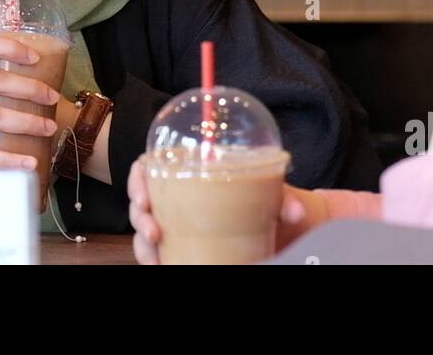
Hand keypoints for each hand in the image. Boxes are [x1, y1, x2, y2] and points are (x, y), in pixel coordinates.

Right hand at [126, 157, 328, 263]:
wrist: (270, 224)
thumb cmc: (260, 197)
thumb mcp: (269, 192)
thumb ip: (281, 199)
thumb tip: (295, 212)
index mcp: (187, 171)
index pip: (148, 166)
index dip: (137, 179)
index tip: (143, 196)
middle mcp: (174, 195)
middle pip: (141, 201)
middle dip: (140, 218)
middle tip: (154, 233)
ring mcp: (173, 221)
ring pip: (142, 231)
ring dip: (143, 246)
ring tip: (156, 259)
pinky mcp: (177, 245)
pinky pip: (155, 253)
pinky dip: (154, 260)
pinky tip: (161, 266)